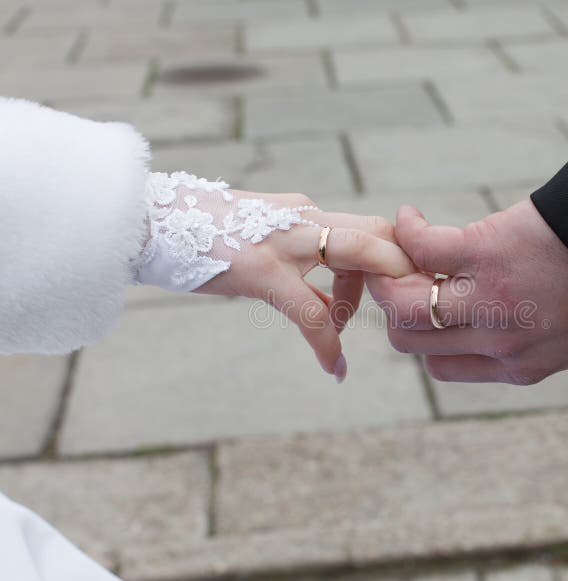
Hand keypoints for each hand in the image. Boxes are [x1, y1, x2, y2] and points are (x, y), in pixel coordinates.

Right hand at [196, 191, 415, 379]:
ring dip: (364, 303)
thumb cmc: (205, 238)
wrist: (148, 223)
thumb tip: (328, 306)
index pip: (372, 225)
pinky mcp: (261, 270)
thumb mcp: (263, 245)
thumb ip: (300, 269)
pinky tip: (334, 368)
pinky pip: (311, 313)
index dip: (398, 257)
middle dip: (404, 270)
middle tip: (405, 311)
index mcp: (305, 212)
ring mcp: (284, 241)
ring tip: (336, 336)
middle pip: (380, 231)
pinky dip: (329, 345)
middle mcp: (303, 218)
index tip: (399, 294)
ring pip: (359, 257)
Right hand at [365, 200, 567, 383]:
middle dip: (395, 307)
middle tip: (400, 274)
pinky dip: (408, 230)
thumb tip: (495, 329)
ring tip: (396, 249)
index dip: (425, 338)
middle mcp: (498, 340)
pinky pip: (422, 247)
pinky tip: (412, 217)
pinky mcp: (487, 252)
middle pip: (410, 338)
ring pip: (401, 302)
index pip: (441, 367)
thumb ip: (531, 342)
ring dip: (387, 272)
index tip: (426, 307)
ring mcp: (489, 299)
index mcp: (519, 366)